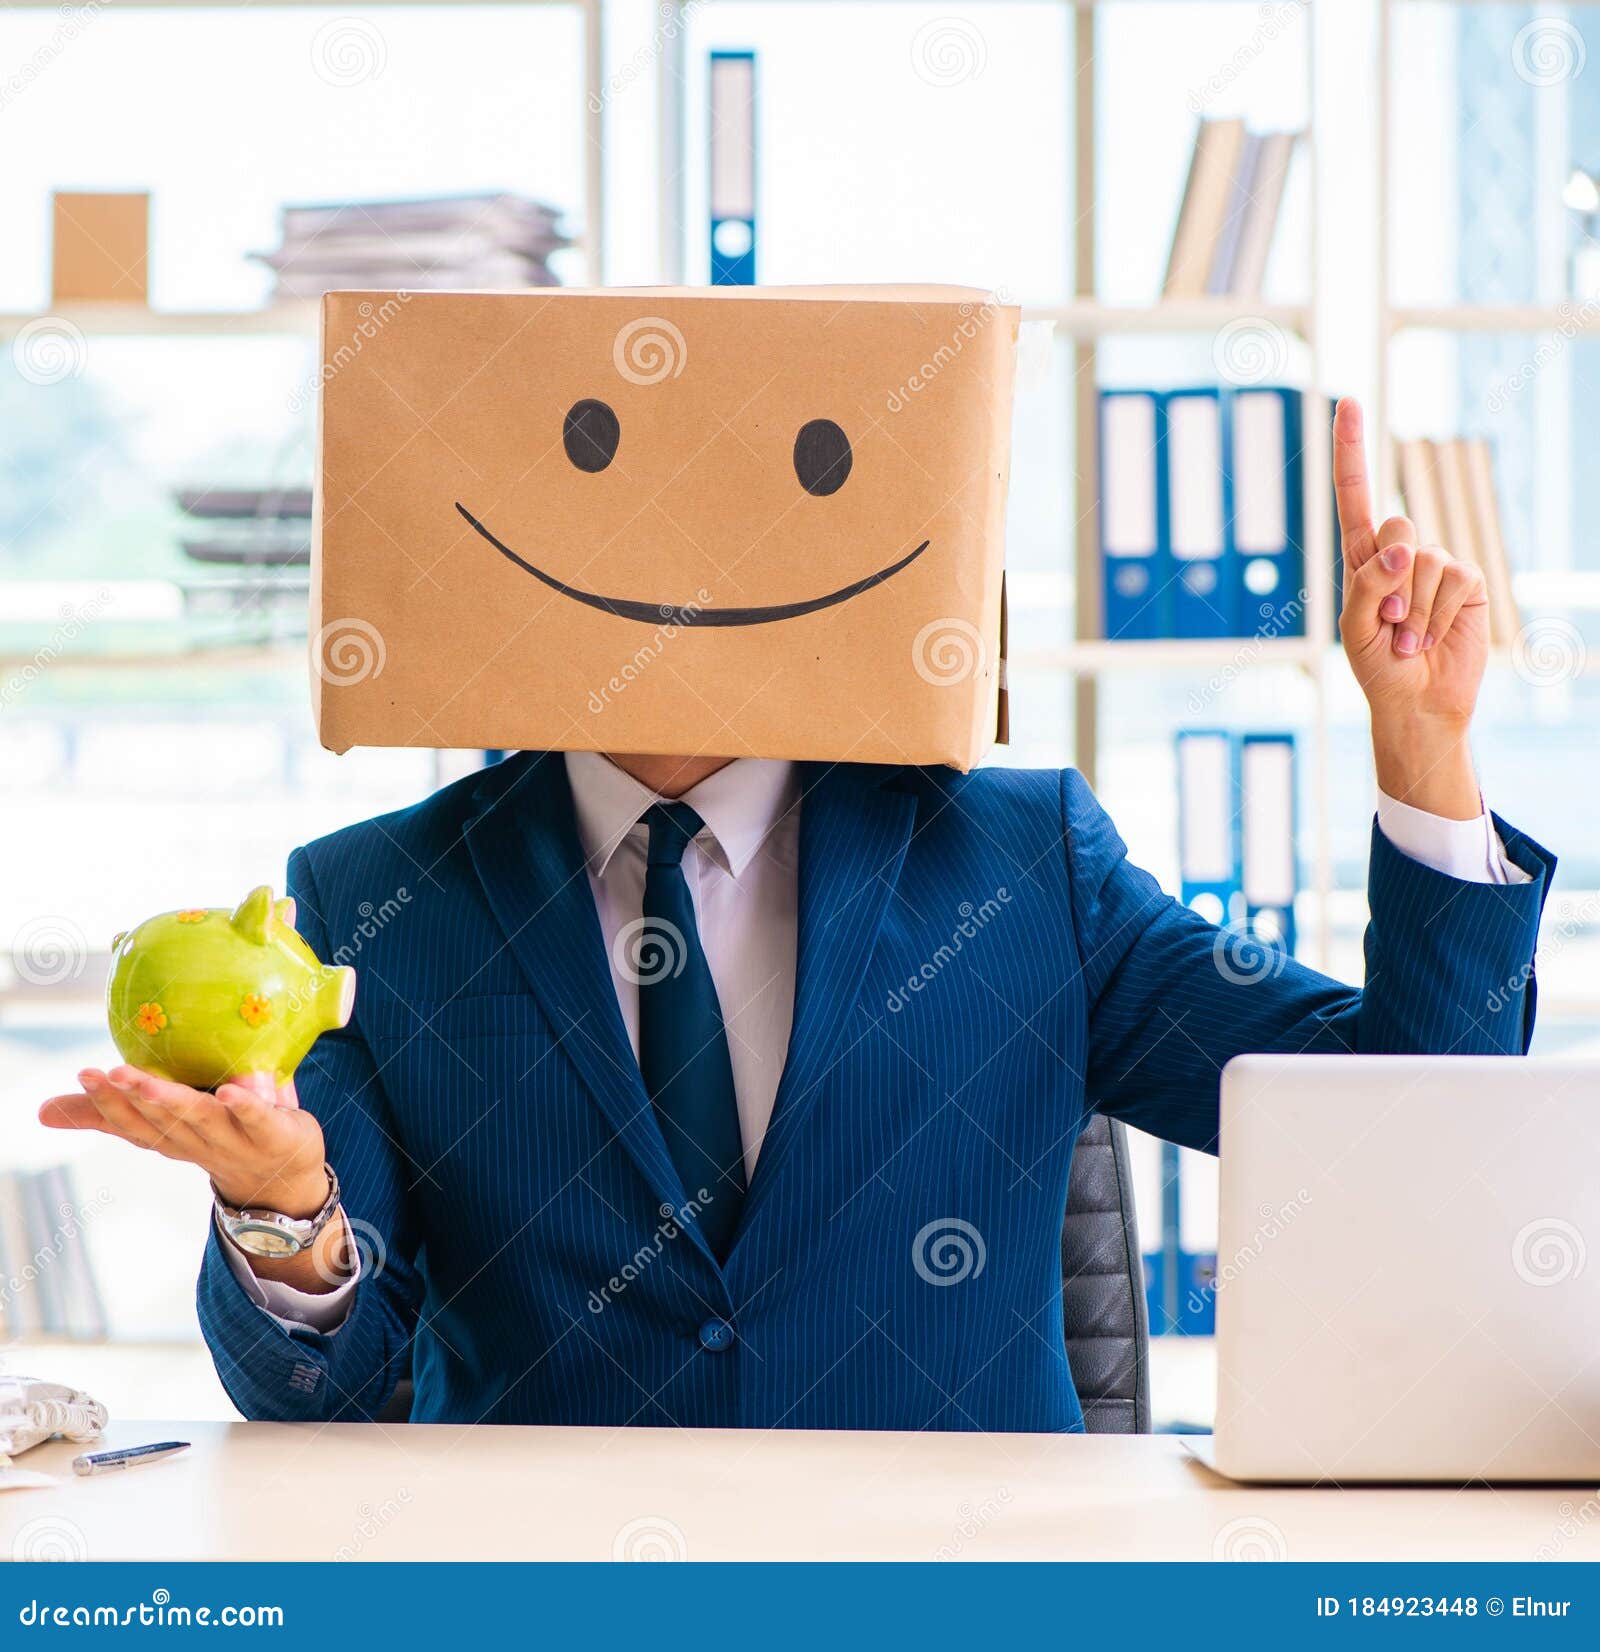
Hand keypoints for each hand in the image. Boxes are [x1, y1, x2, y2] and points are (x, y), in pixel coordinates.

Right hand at [40, 1066, 328, 1217]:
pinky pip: (259, 1120)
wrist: (286, 1179)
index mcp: (172, 1138)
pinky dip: (243, 1106)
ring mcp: (237, 1142)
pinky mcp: (276, 1136)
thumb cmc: (220, 1137)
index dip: (107, 1103)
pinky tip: (229, 1090)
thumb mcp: (169, 1126)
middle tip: (101, 1074)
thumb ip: (115, 1115)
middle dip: (129, 1098)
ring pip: (200, 1120)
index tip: (83, 1073)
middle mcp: (199, 1142)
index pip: (133, 1124)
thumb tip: (41, 1111)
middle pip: (159, 1121)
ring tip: (147, 1082)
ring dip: (173, 1102)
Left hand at [1333, 398, 1487, 819]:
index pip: (1354, 496)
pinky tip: (1427, 637)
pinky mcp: (1467, 579)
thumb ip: (1367, 584)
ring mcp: (1435, 564)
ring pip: (1424, 560)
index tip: (1347, 401)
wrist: (1415, 702)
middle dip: (1389, 575)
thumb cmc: (1375, 668)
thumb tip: (1401, 548)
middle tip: (1386, 620)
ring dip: (1410, 608)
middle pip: (1395, 527)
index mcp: (1361, 558)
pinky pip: (1451, 576)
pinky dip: (1434, 612)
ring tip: (1404, 639)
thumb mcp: (1353, 630)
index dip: (1352, 450)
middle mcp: (1399, 553)